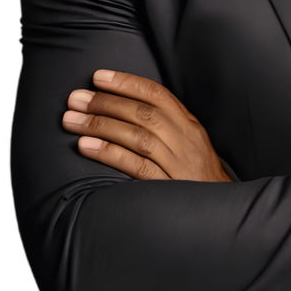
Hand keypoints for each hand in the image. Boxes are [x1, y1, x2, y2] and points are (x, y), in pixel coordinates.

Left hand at [61, 70, 231, 182]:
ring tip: (71, 120)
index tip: (98, 77)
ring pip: (137, 136)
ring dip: (100, 125)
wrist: (219, 213)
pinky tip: (86, 146)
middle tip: (75, 99)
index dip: (127, 83)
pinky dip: (109, 154)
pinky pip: (136, 166)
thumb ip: (166, 127)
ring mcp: (177, 164)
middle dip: (105, 102)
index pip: (157, 94)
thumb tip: (126, 109)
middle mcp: (185, 140)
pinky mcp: (167, 188)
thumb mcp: (189, 145)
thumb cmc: (197, 178)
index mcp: (189, 125)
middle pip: (143, 113)